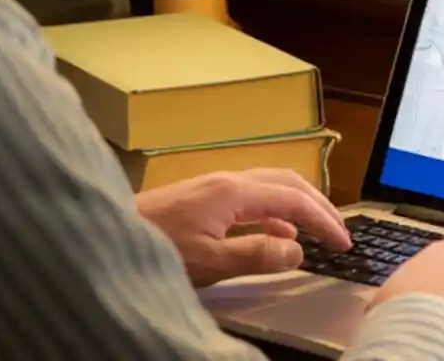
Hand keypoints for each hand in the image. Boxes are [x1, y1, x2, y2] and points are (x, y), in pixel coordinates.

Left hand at [136, 169, 351, 287]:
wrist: (99, 236)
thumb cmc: (151, 248)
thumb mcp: (208, 261)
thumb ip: (256, 255)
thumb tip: (297, 251)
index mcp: (232, 191)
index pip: (294, 199)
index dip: (323, 221)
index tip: (343, 243)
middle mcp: (226, 181)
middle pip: (287, 183)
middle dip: (318, 206)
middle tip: (340, 232)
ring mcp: (212, 187)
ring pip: (270, 187)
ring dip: (298, 206)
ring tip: (316, 231)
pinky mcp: (201, 199)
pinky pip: (251, 198)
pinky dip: (274, 213)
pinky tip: (275, 236)